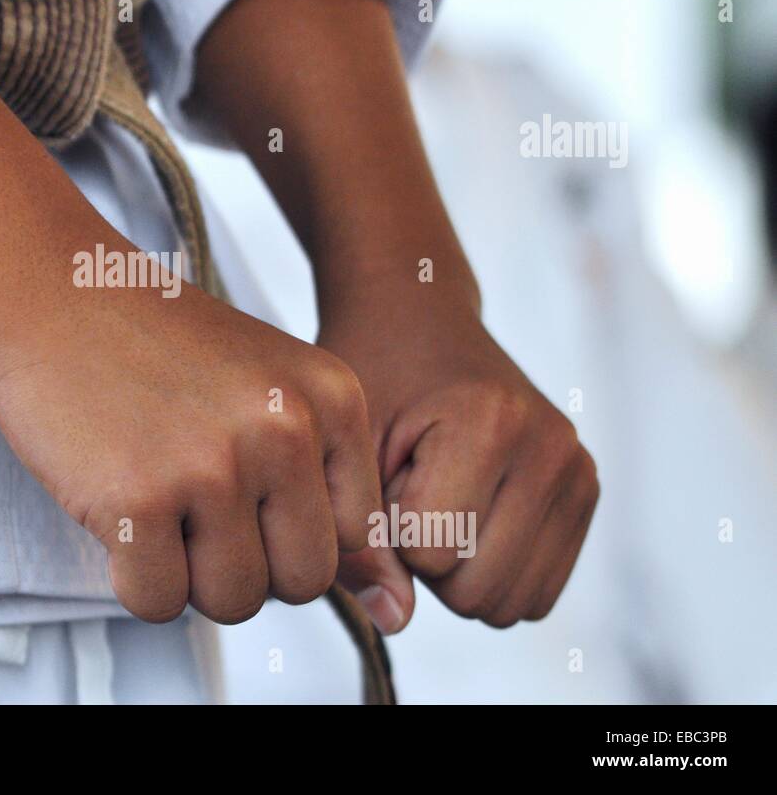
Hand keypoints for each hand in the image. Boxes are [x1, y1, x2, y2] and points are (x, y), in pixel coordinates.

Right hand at [0, 270, 382, 624]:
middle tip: (195, 506)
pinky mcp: (138, 497)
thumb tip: (391, 605)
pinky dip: (134, 578)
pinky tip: (119, 512)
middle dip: (247, 565)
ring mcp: (212, 464)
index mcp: (331, 399)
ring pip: (234, 602)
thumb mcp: (268, 390)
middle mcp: (285, 429)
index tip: (244, 491)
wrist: (54, 289)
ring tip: (158, 503)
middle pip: (302, 582)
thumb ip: (328, 490)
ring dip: (190, 575)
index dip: (292, 532)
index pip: (356, 537)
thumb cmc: (155, 344)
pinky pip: (158, 602)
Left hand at [318, 279, 598, 632]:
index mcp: (490, 424)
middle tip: (410, 491)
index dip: (389, 532)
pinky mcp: (587, 491)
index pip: (431, 556)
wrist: (417, 319)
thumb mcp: (351, 448)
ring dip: (460, 571)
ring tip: (439, 500)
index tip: (385, 475)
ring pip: (510, 604)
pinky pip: (536, 594)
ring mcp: (578, 470)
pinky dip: (493, 572)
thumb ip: (365, 539)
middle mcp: (551, 447)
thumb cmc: (374, 372)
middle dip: (426, 560)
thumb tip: (396, 618)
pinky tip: (471, 513)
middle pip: (476, 591)